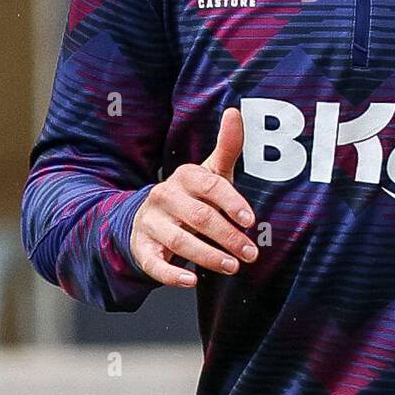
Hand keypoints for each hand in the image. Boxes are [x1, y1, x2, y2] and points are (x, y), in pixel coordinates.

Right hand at [129, 107, 256, 286]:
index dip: (231, 203)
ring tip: (233, 267)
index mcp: (185, 176)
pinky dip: (172, 275)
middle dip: (228, 237)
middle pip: (199, 217)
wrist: (148, 217)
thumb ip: (227, 147)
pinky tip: (191, 282)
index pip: (210, 186)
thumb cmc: (192, 196)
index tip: (251, 220)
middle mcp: (165, 196)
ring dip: (208, 256)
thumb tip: (235, 111)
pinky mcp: (142, 248)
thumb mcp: (210, 173)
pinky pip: (155, 263)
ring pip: (179, 240)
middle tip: (251, 253)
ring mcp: (151, 223)